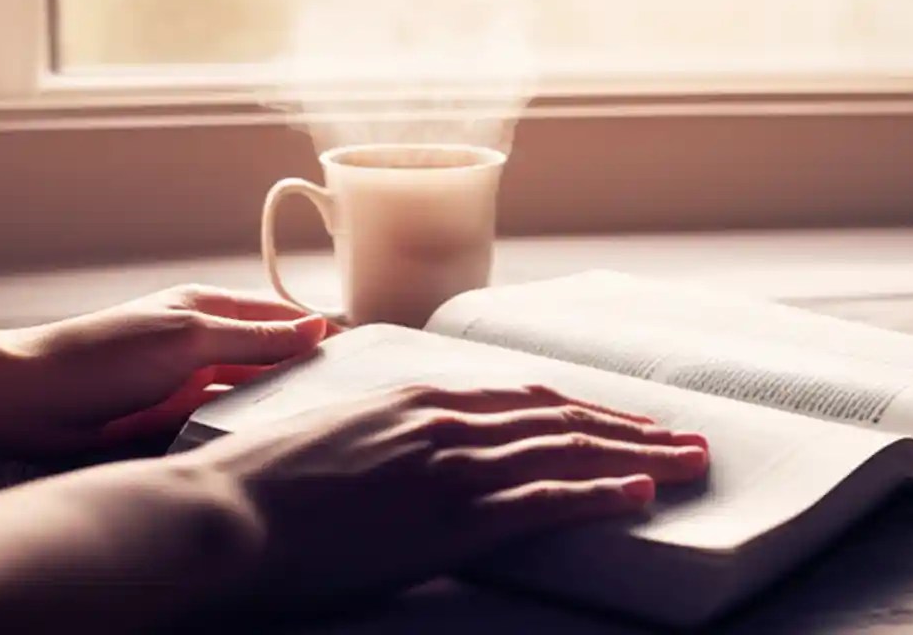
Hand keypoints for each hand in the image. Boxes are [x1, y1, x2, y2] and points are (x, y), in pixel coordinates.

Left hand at [0, 285, 327, 452]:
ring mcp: (189, 381)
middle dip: (304, 372)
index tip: (360, 354)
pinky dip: (245, 428)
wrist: (32, 403)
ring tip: (320, 421)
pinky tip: (270, 442)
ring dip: (276, 404)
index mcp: (208, 308)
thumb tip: (317, 327)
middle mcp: (203, 342)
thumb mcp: (191, 339)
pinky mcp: (173, 416)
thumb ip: (257, 337)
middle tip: (351, 396)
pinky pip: (223, 421)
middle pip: (270, 356)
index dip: (318, 333)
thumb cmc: (103, 357)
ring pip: (250, 392)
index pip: (280, 316)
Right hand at [184, 383, 709, 616]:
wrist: (223, 514)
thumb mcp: (336, 435)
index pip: (528, 397)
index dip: (588, 409)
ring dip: (638, 456)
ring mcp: (451, 465)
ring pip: (567, 449)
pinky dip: (599, 494)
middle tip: (689, 439)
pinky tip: (639, 496)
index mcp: (419, 396)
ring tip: (689, 464)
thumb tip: (415, 442)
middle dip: (634, 428)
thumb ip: (387, 432)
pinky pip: (544, 500)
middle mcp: (446, 419)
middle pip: (564, 416)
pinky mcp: (449, 516)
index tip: (628, 420)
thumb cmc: (264, 481)